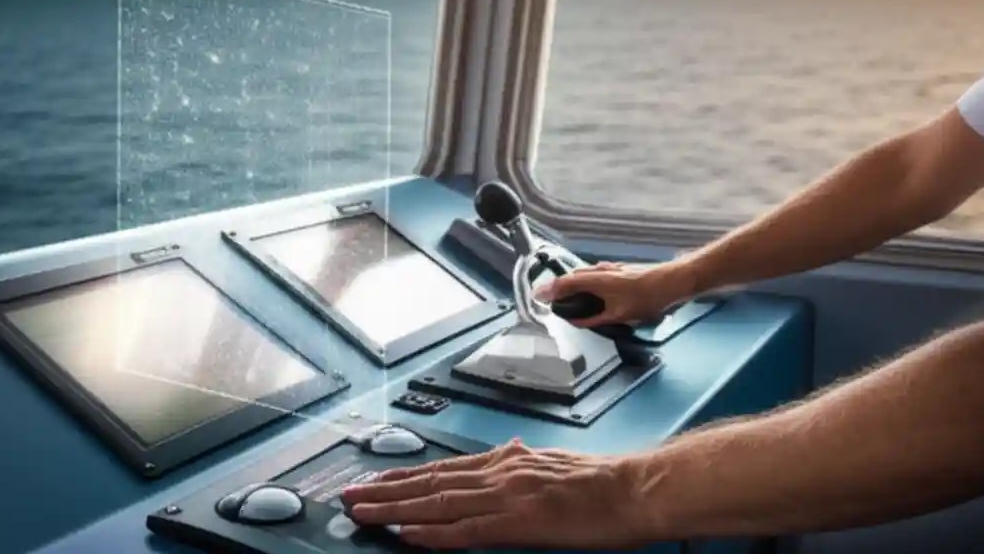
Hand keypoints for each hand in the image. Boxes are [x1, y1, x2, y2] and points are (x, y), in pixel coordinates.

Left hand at [340, 439, 644, 549]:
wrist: (634, 488)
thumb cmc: (602, 480)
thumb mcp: (554, 461)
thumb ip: (523, 460)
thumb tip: (507, 449)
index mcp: (506, 461)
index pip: (443, 468)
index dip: (404, 474)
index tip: (375, 478)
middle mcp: (498, 472)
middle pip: (430, 482)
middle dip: (385, 489)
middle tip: (349, 495)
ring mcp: (505, 497)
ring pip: (437, 503)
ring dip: (394, 508)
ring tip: (362, 512)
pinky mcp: (518, 522)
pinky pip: (465, 530)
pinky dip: (432, 532)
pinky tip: (406, 534)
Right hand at [533, 260, 693, 327]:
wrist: (671, 282)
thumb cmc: (645, 298)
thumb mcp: (619, 314)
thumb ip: (594, 319)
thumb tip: (576, 321)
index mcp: (595, 279)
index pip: (564, 283)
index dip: (549, 290)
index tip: (536, 297)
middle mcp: (599, 270)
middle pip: (571, 277)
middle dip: (557, 287)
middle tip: (547, 299)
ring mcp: (609, 269)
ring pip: (582, 276)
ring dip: (570, 285)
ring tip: (564, 298)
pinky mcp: (617, 271)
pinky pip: (592, 276)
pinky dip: (583, 284)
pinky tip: (588, 294)